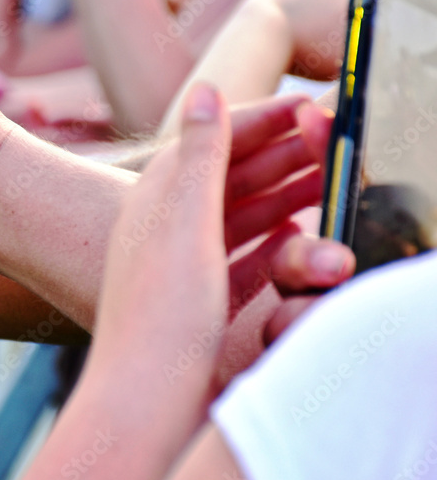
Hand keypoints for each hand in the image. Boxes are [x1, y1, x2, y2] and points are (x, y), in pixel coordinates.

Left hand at [98, 89, 353, 374]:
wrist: (145, 392)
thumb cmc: (162, 303)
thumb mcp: (185, 217)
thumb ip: (200, 153)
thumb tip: (204, 86)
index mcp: (157, 195)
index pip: (213, 141)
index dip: (262, 120)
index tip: (309, 104)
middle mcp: (165, 225)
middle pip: (232, 180)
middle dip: (283, 157)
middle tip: (334, 139)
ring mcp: (183, 266)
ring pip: (242, 219)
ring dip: (285, 197)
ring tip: (328, 182)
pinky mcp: (200, 303)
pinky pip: (243, 261)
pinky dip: (272, 244)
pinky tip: (297, 237)